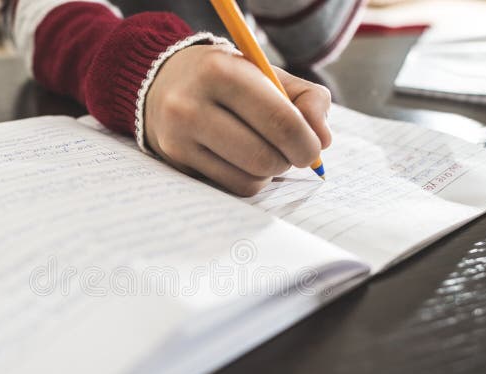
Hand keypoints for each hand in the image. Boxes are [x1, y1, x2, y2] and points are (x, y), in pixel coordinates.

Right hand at [144, 44, 331, 195]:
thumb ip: (307, 98)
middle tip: (293, 153)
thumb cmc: (229, 79)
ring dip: (270, 173)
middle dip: (289, 161)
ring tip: (266, 151)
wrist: (163, 83)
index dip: (306, 142)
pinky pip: (232, 187)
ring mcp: (179, 139)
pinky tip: (245, 161)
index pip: (279, 121)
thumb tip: (322, 140)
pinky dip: (250, 180)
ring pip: (249, 179)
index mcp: (221, 73)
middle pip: (263, 157)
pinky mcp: (177, 163)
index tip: (313, 148)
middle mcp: (192, 106)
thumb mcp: (267, 73)